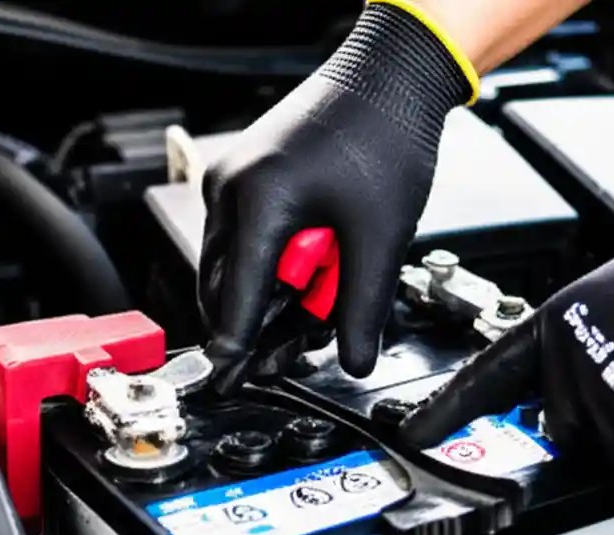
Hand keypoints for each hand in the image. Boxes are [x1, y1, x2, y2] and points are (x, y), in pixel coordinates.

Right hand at [198, 0, 477, 393]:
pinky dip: (275, 263)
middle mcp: (230, 189)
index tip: (229, 379)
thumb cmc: (384, 137)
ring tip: (320, 300)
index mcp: (258, 202)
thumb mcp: (380, 237)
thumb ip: (362, 308)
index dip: (235, 347)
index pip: (235, 297)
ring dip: (273, 293)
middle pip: (225, 286)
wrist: (388, 75)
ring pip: (235, 265)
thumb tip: (353, 359)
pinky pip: (246, 239)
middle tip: (291, 353)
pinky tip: (315, 267)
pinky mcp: (242, 177)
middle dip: (261, 322)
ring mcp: (231, 180)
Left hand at [400, 212, 613, 468]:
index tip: (410, 433)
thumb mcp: (610, 291)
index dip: (444, 411)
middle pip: (562, 428)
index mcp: (556, 331)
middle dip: (594, 414)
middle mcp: (576, 375)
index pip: (485, 381)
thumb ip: (572, 336)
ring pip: (611, 451)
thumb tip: (561, 368)